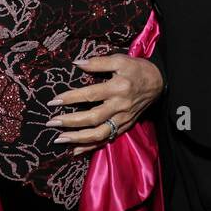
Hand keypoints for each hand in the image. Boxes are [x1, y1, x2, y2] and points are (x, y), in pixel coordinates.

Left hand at [48, 55, 163, 155]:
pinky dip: (91, 147)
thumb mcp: (120, 60)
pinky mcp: (124, 127)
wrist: (159, 83)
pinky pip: (106, 139)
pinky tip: (75, 150)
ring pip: (99, 134)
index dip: (71, 98)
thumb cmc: (137, 69)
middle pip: (93, 118)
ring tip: (59, 139)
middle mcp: (120, 106)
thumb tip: (76, 64)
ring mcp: (123, 119)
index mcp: (118, 88)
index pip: (90, 95)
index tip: (54, 101)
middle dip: (70, 122)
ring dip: (78, 138)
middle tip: (51, 122)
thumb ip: (98, 63)